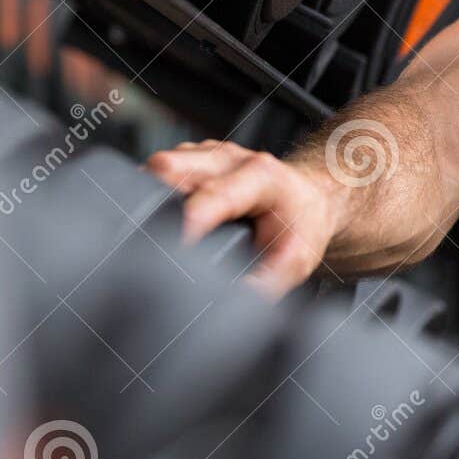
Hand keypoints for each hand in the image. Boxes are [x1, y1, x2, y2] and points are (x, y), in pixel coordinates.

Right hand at [145, 140, 338, 297]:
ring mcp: (210, 154)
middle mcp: (231, 158)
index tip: (173, 248)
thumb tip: (228, 305)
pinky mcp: (195, 157)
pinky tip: (162, 215)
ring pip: (161, 165)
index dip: (187, 221)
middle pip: (171, 167)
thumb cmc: (303, 225)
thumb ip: (265, 283)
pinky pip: (163, 169)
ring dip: (148, 195)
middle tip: (149, 241)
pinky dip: (153, 191)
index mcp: (261, 177)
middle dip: (151, 200)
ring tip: (151, 231)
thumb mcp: (295, 261)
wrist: (310, 197)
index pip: (213, 196)